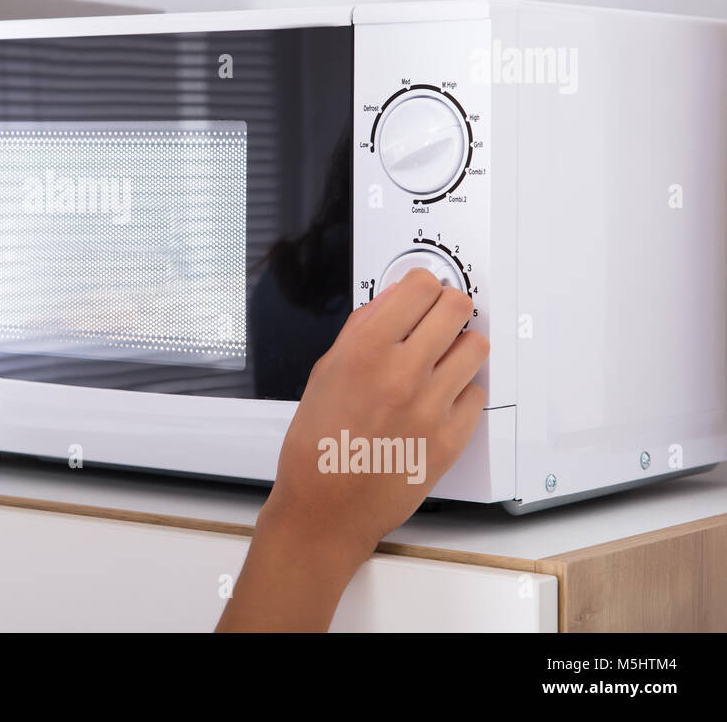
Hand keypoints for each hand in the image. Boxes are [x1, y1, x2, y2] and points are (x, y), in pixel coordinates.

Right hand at [217, 267, 488, 630]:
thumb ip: (359, 332)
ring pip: (475, 347)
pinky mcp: (452, 437)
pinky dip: (461, 392)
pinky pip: (477, 394)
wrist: (326, 507)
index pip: (419, 287)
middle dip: (448, 307)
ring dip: (460, 346)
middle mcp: (401, 372)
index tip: (421, 293)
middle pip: (456, 308)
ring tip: (442, 359)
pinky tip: (440, 399)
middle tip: (440, 317)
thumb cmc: (317, 447)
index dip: (422, 286)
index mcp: (364, 350)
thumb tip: (389, 302)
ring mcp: (431, 405)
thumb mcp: (324, 374)